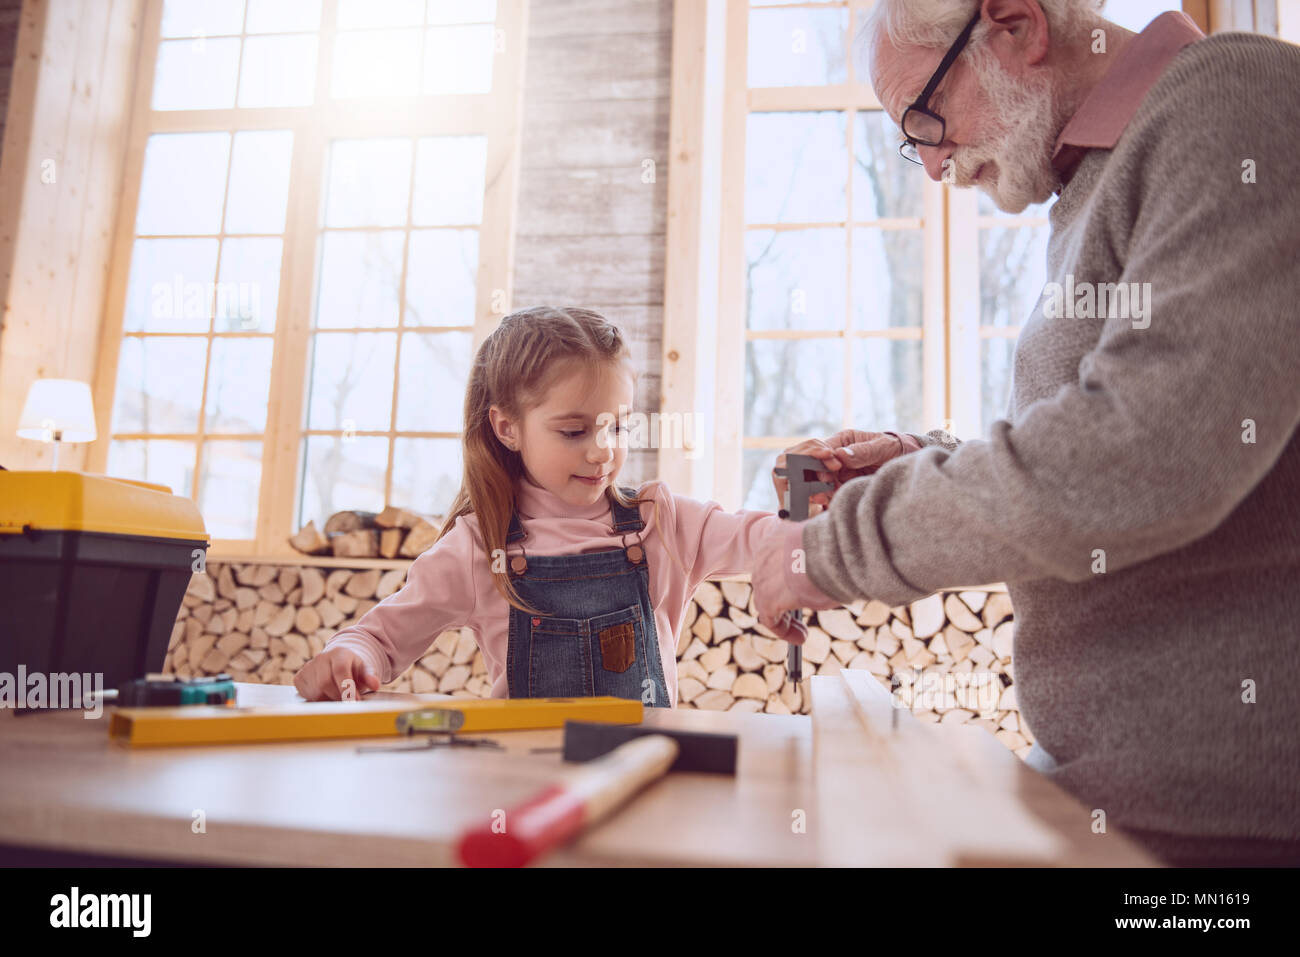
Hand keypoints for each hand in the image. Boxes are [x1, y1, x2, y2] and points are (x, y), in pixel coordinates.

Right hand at [294, 646, 381, 701]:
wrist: (336, 663)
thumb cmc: (352, 669)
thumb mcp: (364, 670)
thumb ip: (370, 676)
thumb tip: (375, 684)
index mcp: (339, 653)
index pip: (340, 670)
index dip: (347, 688)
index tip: (354, 702)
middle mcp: (321, 658)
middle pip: (325, 682)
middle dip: (338, 696)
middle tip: (347, 703)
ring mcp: (308, 667)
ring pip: (315, 691)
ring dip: (328, 700)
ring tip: (338, 698)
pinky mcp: (299, 678)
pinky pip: (306, 694)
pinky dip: (317, 700)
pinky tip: (326, 697)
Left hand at [751, 522, 839, 643]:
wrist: (832, 550)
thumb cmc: (838, 545)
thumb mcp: (827, 548)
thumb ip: (821, 560)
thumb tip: (835, 570)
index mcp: (778, 537)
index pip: (776, 559)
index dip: (786, 577)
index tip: (800, 588)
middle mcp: (765, 556)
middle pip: (769, 581)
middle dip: (783, 598)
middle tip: (800, 612)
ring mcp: (763, 577)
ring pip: (768, 602)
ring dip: (785, 619)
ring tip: (802, 633)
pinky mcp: (767, 599)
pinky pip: (770, 620)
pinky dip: (784, 630)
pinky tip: (800, 638)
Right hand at [773, 429, 922, 510]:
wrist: (906, 460)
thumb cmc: (894, 447)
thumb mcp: (882, 446)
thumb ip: (863, 451)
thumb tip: (841, 455)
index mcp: (840, 442)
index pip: (817, 449)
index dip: (818, 458)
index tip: (834, 467)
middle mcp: (833, 458)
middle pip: (808, 466)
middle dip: (810, 476)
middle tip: (824, 487)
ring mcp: (835, 474)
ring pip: (814, 483)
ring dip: (816, 491)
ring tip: (825, 500)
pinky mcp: (840, 489)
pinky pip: (825, 496)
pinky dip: (824, 502)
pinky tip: (826, 507)